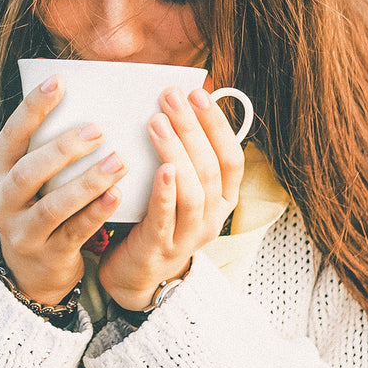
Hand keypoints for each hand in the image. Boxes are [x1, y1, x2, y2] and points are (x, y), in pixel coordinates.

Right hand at [0, 76, 125, 304]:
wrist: (31, 271)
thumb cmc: (38, 206)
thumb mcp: (30, 178)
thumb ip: (46, 147)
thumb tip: (86, 98)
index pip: (11, 135)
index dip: (32, 108)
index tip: (58, 81)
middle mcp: (2, 201)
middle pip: (27, 171)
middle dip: (62, 148)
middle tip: (97, 129)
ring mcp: (22, 232)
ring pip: (53, 205)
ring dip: (87, 182)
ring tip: (118, 161)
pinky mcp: (46, 255)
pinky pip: (73, 232)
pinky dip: (95, 213)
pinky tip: (117, 195)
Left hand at [98, 85, 246, 310]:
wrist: (135, 274)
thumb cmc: (156, 218)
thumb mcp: (178, 187)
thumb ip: (182, 154)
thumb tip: (175, 104)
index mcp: (223, 199)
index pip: (232, 157)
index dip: (217, 124)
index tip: (199, 93)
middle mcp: (213, 217)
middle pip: (210, 168)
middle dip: (192, 128)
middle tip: (171, 96)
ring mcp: (189, 236)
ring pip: (193, 191)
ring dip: (177, 151)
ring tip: (157, 122)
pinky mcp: (161, 247)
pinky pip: (167, 217)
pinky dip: (166, 191)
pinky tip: (161, 169)